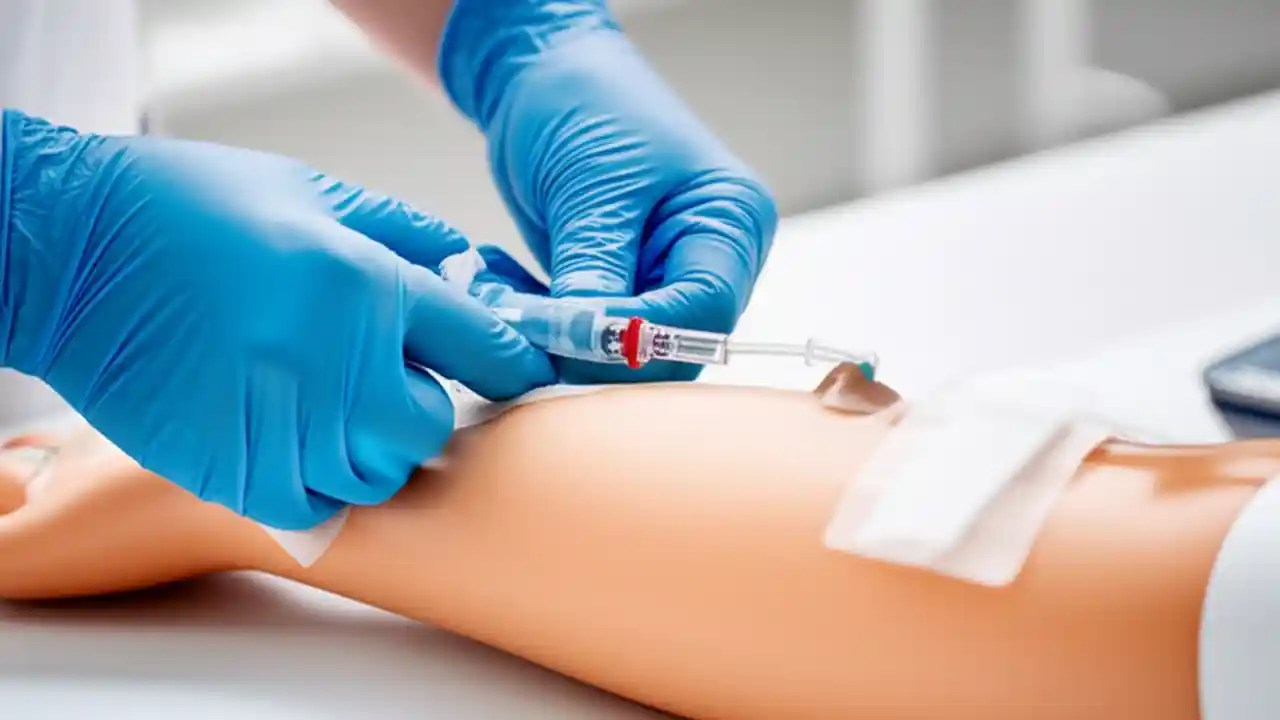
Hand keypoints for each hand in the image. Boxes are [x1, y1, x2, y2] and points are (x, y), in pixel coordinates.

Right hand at [0, 110, 552, 528]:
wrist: (73, 250)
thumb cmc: (191, 208)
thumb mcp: (313, 192)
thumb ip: (402, 233)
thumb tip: (464, 266)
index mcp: (364, 284)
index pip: (482, 346)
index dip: (511, 362)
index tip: (514, 370)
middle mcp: (333, 362)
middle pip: (428, 426)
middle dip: (422, 408)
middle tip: (392, 386)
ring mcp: (279, 420)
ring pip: (375, 475)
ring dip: (370, 450)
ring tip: (336, 414)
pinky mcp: (228, 464)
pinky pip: (312, 506)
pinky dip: (317, 485)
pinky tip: (297, 445)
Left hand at [440, 0, 777, 380]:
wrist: (541, 75)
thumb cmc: (582, 105)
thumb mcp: (591, 187)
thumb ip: (594, 269)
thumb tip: (582, 347)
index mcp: (729, 222)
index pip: (703, 312)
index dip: (636, 338)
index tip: (566, 335)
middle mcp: (708, 259)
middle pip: (668, 344)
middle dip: (592, 349)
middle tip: (520, 326)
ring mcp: (664, 276)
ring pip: (621, 351)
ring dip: (556, 341)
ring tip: (497, 296)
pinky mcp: (618, 286)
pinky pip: (587, 335)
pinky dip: (542, 326)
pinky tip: (501, 288)